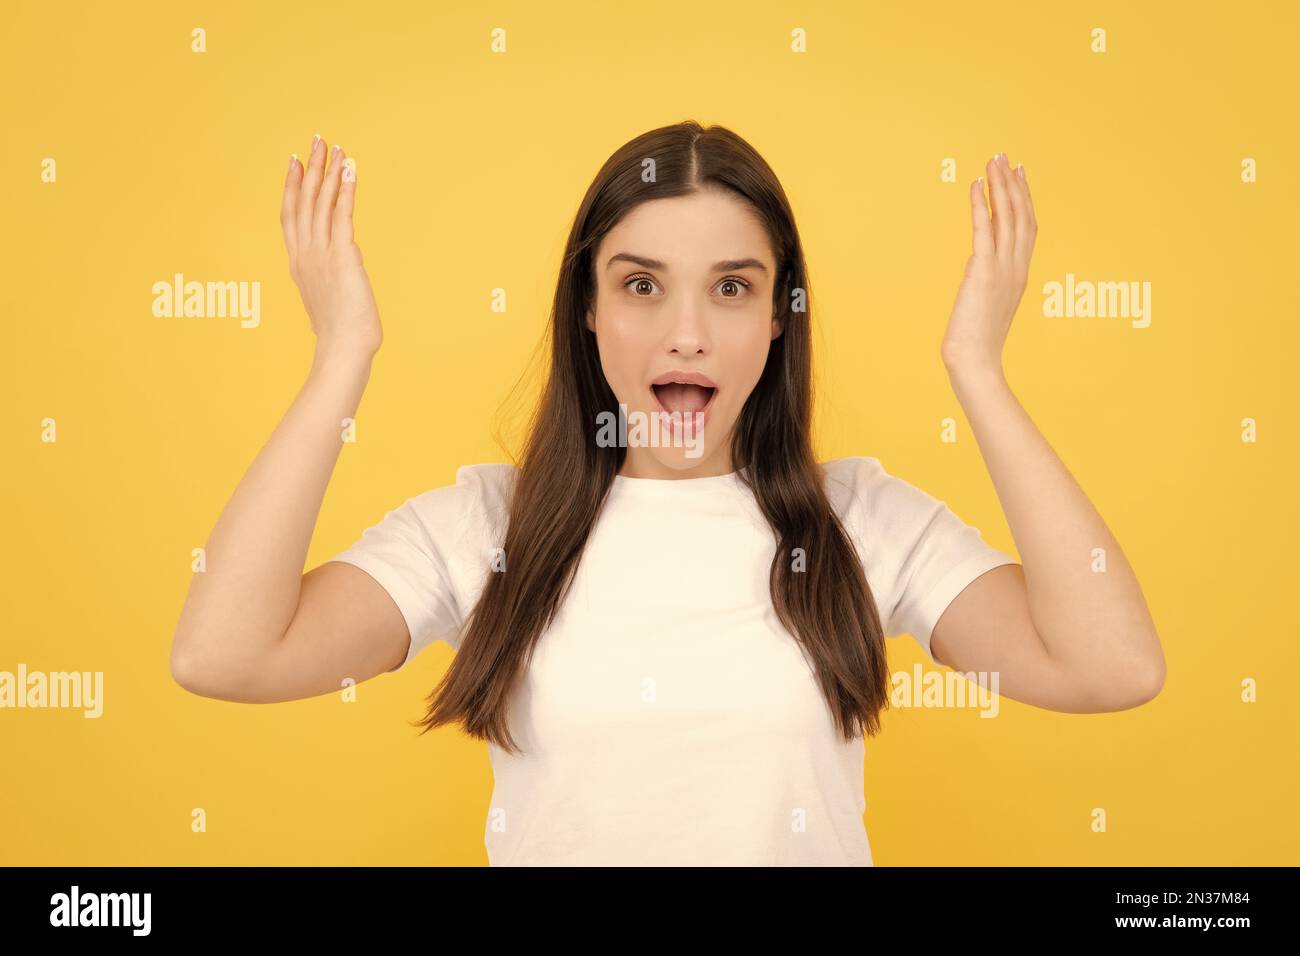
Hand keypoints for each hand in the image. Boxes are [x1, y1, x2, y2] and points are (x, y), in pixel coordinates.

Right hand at [281, 134, 382, 362]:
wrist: (343, 351)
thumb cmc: (340, 338)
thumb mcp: (327, 307)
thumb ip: (326, 292)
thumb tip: (331, 297)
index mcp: (299, 264)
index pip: (291, 216)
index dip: (291, 186)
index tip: (294, 161)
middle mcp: (305, 254)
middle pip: (304, 201)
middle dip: (310, 168)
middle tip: (316, 140)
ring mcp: (321, 253)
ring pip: (321, 202)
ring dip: (328, 171)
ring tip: (334, 145)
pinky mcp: (343, 256)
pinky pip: (342, 214)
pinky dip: (346, 189)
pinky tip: (350, 168)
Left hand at [941, 152, 1036, 376]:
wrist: (975, 362)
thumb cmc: (977, 342)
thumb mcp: (989, 304)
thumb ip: (990, 281)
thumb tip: (980, 266)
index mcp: (1020, 273)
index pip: (1027, 226)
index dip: (1025, 197)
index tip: (1020, 173)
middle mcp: (1016, 266)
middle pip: (1020, 215)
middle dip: (1013, 183)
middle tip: (1006, 156)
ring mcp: (1003, 269)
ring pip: (1006, 217)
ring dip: (999, 186)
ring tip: (993, 161)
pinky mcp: (983, 272)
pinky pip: (982, 230)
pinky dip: (979, 205)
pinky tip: (975, 185)